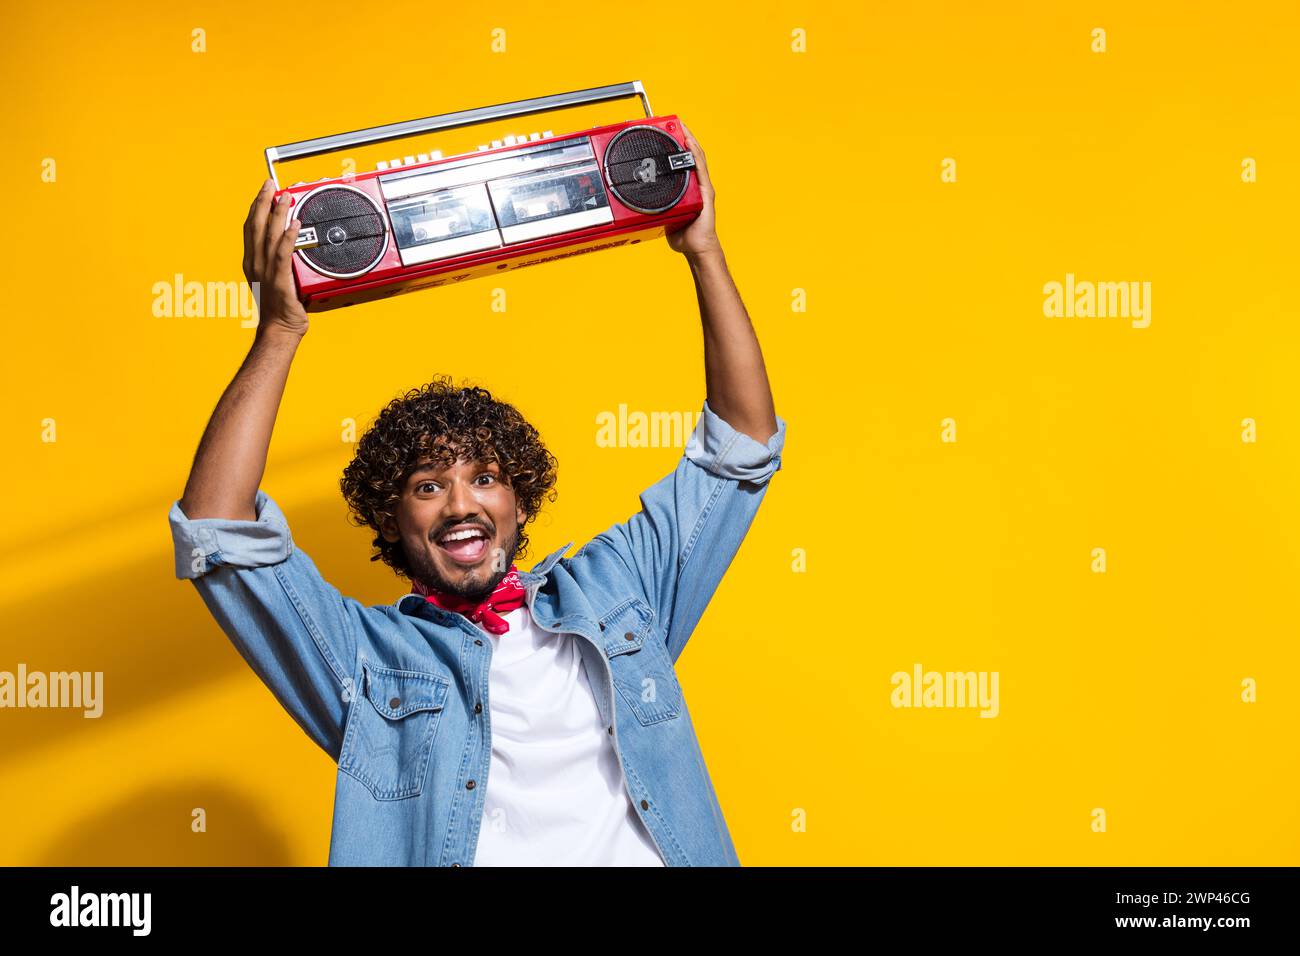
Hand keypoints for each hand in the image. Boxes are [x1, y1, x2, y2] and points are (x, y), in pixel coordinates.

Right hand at [242, 179, 307, 336]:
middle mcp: (255, 263)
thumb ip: (280, 260)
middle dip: (263, 201)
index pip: (250, 228)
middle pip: (255, 225)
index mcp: (252, 262)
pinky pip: (282, 254)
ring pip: (269, 235)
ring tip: (285, 196)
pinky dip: (288, 237)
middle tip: (270, 184)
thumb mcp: (275, 278)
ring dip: (277, 213)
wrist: (279, 329)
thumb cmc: (279, 307)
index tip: (263, 191)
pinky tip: (295, 224)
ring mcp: (265, 272)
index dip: (256, 206)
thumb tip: (292, 242)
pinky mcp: (279, 280)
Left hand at [665, 123, 721, 258]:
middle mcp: (696, 184)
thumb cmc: (683, 235)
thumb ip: (653, 205)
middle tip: (673, 123)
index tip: (667, 133)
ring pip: (696, 158)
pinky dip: (694, 155)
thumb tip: (637, 201)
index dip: (675, 146)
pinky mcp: (706, 192)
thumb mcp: (663, 215)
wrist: (695, 248)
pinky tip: (689, 144)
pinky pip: (700, 170)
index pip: (681, 162)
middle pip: (690, 155)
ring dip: (689, 140)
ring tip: (681, 127)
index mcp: (687, 188)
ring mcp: (702, 187)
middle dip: (682, 137)